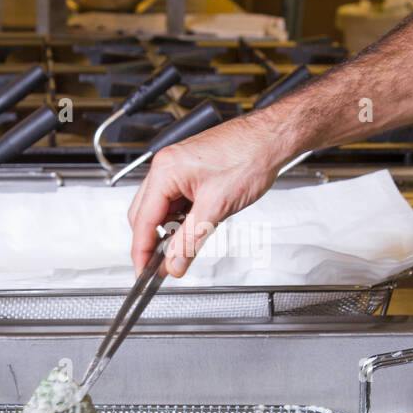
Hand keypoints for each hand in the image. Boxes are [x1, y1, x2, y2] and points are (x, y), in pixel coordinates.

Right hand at [127, 114, 291, 276]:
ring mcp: (176, 166)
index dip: (141, 251)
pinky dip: (181, 217)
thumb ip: (190, 240)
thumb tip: (174, 263)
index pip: (142, 220)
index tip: (143, 273)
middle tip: (164, 265)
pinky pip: (175, 200)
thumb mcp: (217, 207)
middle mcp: (166, 166)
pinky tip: (195, 225)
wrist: (271, 138)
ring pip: (160, 208)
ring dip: (169, 229)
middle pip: (144, 214)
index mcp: (166, 171)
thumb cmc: (250, 156)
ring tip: (187, 244)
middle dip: (153, 241)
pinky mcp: (189, 171)